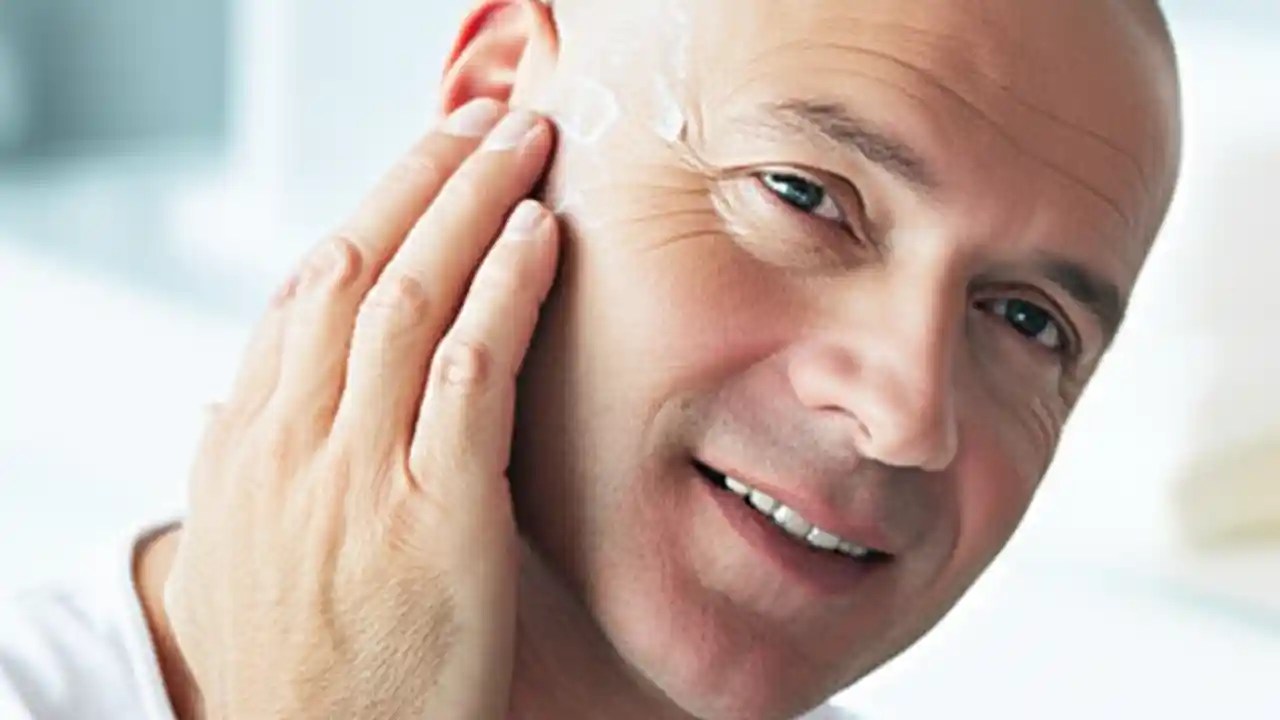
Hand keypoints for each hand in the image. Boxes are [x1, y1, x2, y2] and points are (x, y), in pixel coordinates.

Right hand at [163, 98, 556, 719]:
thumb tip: (228, 396)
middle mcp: (292, 443)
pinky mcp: (436, 514)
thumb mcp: (237, 557)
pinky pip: (470, 370)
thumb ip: (236, 466)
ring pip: (411, 296)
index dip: (371, 211)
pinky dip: (503, 291)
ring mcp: (360, 475)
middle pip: (357, 267)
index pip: (303, 290)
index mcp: (245, 447)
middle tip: (480, 124)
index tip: (422, 167)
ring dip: (471, 204)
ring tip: (520, 146)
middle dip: (423, 178)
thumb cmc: (298, 668)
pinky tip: (536, 237)